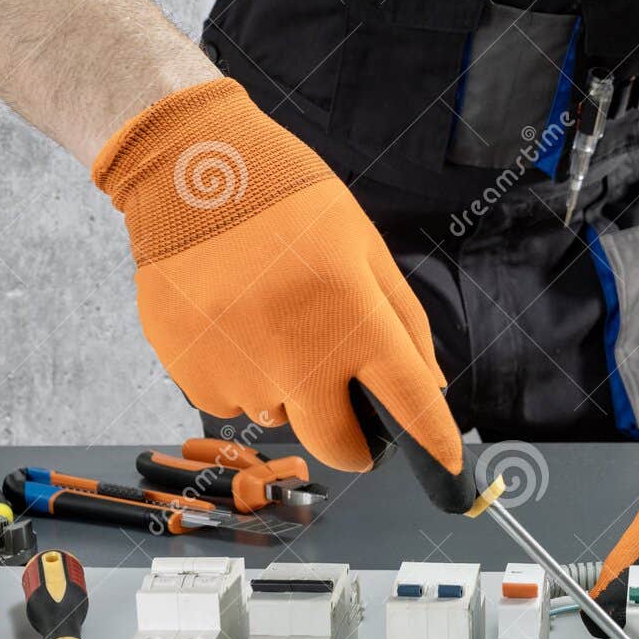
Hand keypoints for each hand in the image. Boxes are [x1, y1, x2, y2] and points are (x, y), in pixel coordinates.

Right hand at [94, 78, 471, 508]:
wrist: (190, 172)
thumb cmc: (290, 203)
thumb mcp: (366, 248)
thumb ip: (404, 324)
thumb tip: (430, 391)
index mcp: (351, 315)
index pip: (410, 403)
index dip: (435, 442)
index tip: (449, 466)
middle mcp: (296, 353)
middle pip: (339, 446)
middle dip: (353, 441)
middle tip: (347, 403)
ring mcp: (238, 369)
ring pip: (281, 417)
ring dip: (289, 388)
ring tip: (271, 318)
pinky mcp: (189, 373)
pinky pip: (232, 401)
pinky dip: (242, 375)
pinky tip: (234, 321)